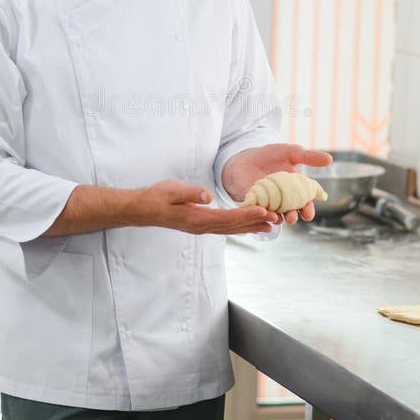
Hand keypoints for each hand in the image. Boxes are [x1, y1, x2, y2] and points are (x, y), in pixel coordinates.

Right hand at [138, 179, 280, 234]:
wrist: (144, 209)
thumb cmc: (157, 197)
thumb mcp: (172, 190)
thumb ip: (191, 193)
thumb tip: (207, 195)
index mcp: (196, 218)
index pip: (227, 218)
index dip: (246, 215)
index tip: (263, 211)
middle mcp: (201, 226)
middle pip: (233, 226)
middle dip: (255, 223)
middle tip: (276, 219)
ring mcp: (201, 228)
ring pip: (231, 229)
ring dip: (250, 227)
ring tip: (270, 225)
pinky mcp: (200, 225)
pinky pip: (224, 228)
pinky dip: (239, 227)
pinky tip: (249, 225)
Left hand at [221, 143, 332, 223]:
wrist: (245, 157)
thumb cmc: (271, 156)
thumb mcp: (291, 153)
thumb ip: (309, 157)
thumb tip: (330, 159)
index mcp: (295, 192)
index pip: (305, 205)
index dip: (308, 211)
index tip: (308, 213)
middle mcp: (282, 201)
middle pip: (291, 214)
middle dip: (292, 217)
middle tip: (291, 218)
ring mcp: (267, 203)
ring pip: (274, 216)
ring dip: (277, 218)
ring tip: (277, 218)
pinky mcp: (251, 203)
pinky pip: (256, 211)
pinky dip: (259, 213)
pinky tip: (261, 211)